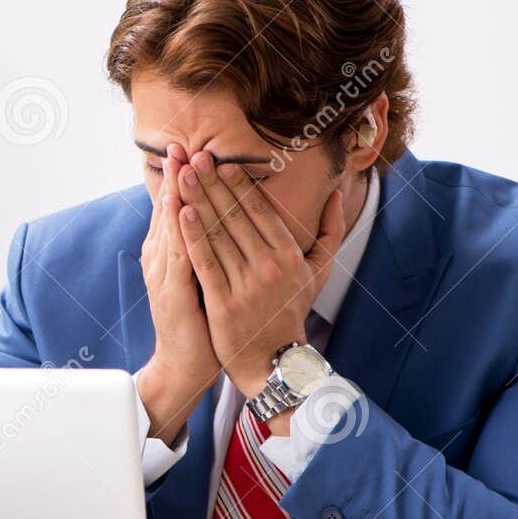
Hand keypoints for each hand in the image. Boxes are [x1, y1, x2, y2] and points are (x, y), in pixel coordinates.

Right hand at [137, 143, 220, 443]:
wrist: (184, 364)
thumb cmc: (201, 322)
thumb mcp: (201, 279)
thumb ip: (207, 249)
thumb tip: (219, 220)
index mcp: (170, 255)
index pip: (175, 210)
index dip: (180, 180)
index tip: (186, 149)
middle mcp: (162, 260)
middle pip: (168, 211)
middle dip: (176, 177)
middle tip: (179, 145)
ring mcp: (164, 276)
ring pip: (169, 228)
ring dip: (175, 194)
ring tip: (179, 165)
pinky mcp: (172, 292)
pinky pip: (176, 256)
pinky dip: (178, 231)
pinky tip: (181, 209)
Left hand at [178, 152, 345, 397]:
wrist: (274, 361)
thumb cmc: (292, 312)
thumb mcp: (318, 272)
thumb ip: (331, 231)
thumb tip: (337, 194)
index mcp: (290, 255)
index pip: (261, 212)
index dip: (240, 186)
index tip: (222, 163)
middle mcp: (269, 267)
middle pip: (236, 217)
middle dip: (213, 184)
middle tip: (195, 156)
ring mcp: (246, 285)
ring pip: (218, 234)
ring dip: (198, 200)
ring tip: (182, 176)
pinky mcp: (223, 303)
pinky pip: (205, 263)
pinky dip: (192, 236)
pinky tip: (180, 213)